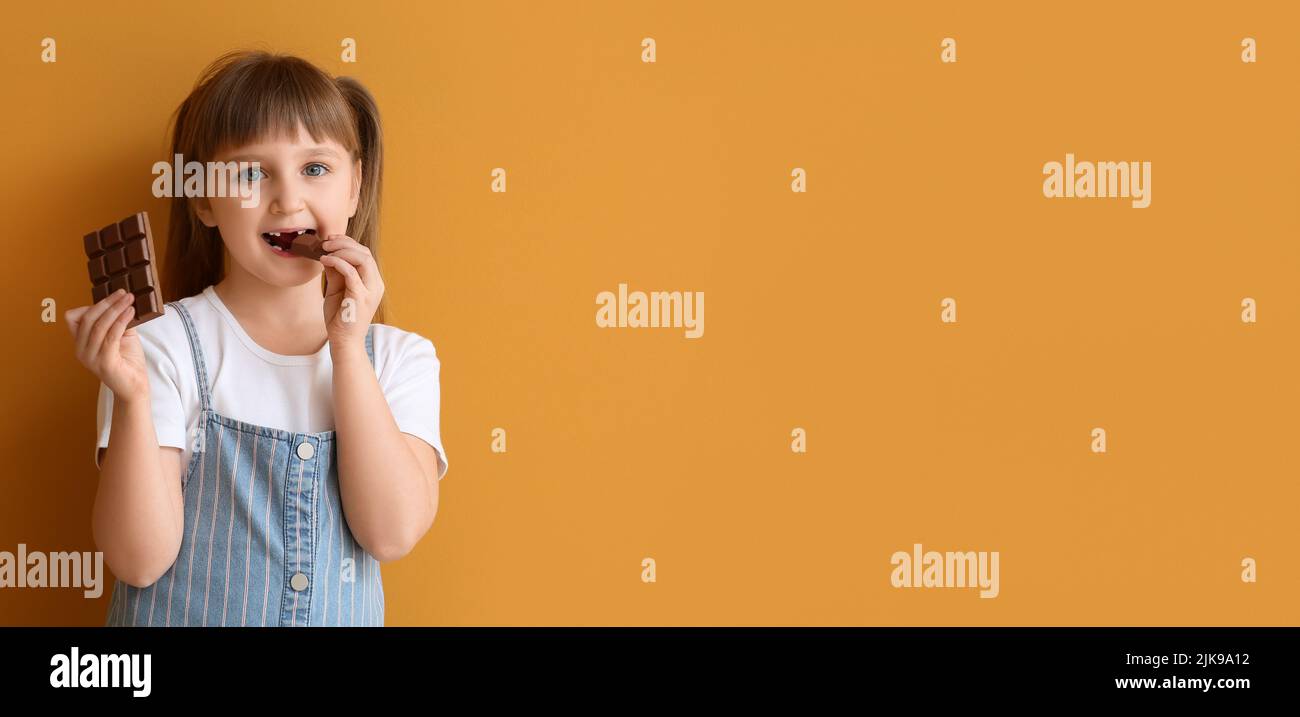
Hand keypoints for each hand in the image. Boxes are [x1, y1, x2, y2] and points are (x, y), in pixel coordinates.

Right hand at [65, 289, 148, 401]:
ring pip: (99, 325)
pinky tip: (130, 312)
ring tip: (129, 300)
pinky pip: (111, 336)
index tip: (114, 295)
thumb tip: (122, 300)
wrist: (135, 387)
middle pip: (88, 318)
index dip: (92, 305)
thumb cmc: (128, 360)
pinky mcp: (104, 362)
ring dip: (116, 309)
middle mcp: (80, 350)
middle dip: (106, 303)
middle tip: (124, 293)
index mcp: (80, 343)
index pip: (74, 318)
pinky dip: (121, 321)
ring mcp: (90, 358)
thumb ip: (116, 321)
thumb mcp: (120, 335)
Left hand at [319, 234, 383, 348]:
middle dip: (344, 243)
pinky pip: (352, 273)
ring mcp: (371, 291)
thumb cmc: (340, 317)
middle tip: (325, 242)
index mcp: (373, 282)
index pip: (364, 254)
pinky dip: (338, 262)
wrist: (343, 341)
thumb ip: (335, 272)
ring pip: (363, 259)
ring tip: (325, 249)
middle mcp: (376, 284)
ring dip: (342, 250)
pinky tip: (325, 261)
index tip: (330, 239)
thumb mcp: (336, 289)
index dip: (348, 243)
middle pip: (365, 253)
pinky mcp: (361, 297)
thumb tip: (328, 254)